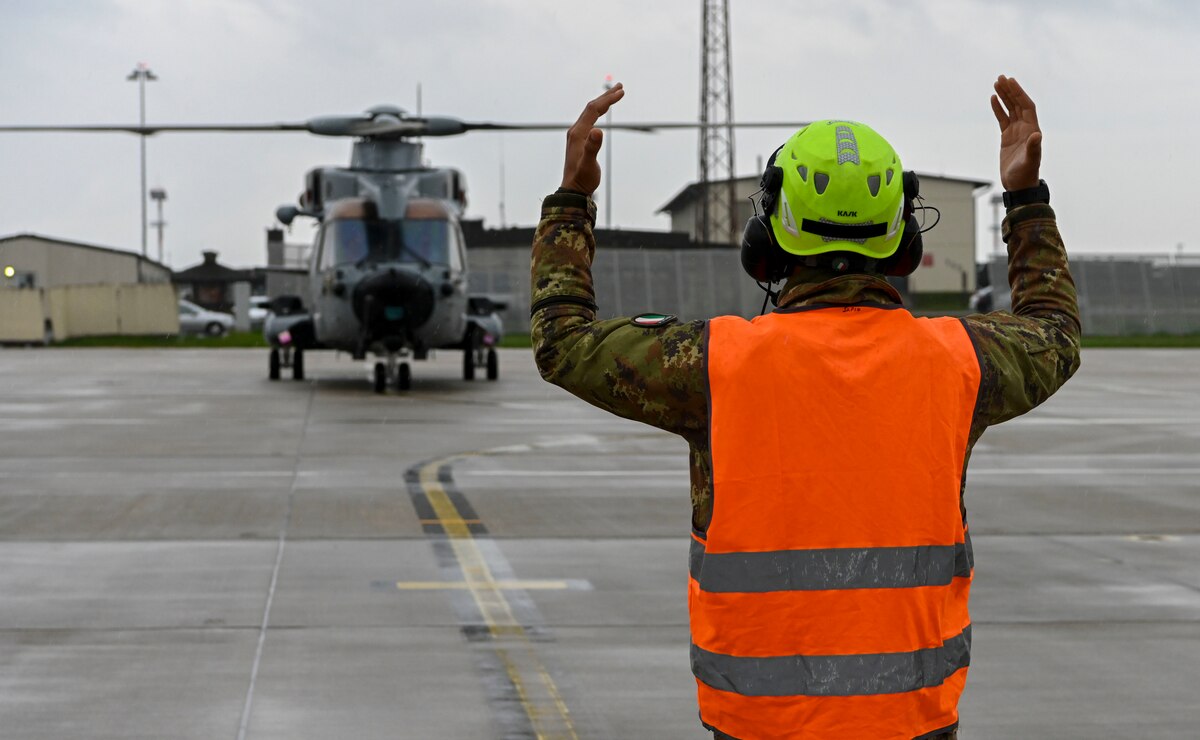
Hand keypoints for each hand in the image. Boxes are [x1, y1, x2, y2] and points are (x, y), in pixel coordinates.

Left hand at [560, 82, 624, 193]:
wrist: (574, 190)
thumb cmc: (582, 179)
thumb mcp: (589, 164)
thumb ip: (592, 148)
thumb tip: (598, 131)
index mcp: (578, 133)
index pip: (594, 110)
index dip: (607, 100)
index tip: (621, 92)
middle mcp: (576, 131)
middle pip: (592, 108)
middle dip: (606, 97)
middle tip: (621, 87)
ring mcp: (577, 135)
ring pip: (590, 113)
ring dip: (603, 103)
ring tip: (614, 95)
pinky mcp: (580, 141)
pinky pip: (590, 120)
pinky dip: (599, 112)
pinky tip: (602, 114)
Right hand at [990, 75, 1041, 190]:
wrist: (1019, 185)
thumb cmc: (1026, 174)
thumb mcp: (1030, 161)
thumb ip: (1033, 147)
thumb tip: (1037, 135)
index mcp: (1032, 129)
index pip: (1026, 106)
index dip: (1019, 93)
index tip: (1011, 82)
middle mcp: (1026, 127)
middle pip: (1018, 104)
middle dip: (1010, 90)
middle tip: (1001, 77)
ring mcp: (1016, 132)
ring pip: (1010, 109)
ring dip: (1004, 96)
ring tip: (996, 83)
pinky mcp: (1007, 137)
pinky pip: (1003, 119)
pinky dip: (998, 108)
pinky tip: (993, 99)